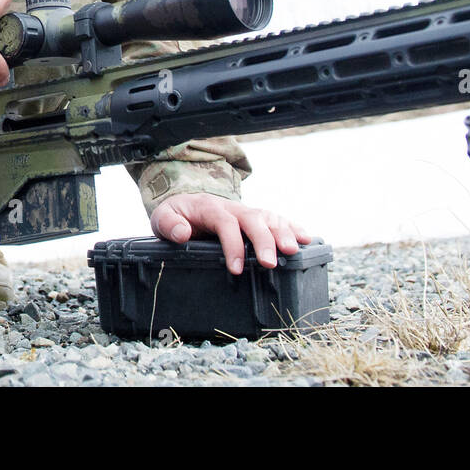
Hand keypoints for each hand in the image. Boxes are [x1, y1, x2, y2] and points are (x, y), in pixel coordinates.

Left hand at [150, 193, 310, 274]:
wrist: (186, 201)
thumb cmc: (176, 214)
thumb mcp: (163, 217)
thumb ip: (169, 224)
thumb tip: (182, 234)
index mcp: (209, 208)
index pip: (225, 222)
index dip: (232, 244)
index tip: (236, 268)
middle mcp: (232, 207)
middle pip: (252, 219)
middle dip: (263, 240)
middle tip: (270, 263)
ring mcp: (246, 211)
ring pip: (268, 218)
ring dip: (283, 233)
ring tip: (294, 251)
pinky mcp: (256, 218)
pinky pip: (277, 219)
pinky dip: (292, 227)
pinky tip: (306, 239)